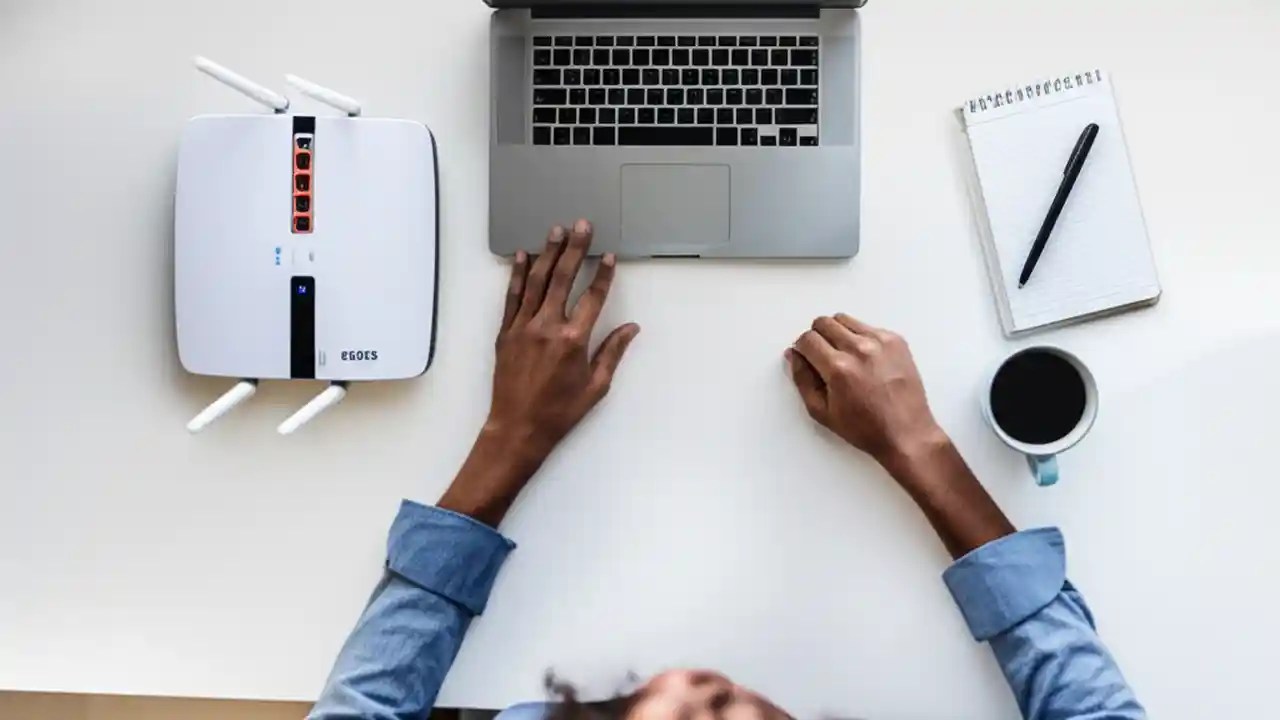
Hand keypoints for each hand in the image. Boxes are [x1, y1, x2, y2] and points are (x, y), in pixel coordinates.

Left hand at [489, 219, 640, 455]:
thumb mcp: (596, 386)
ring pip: (537, 282)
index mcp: (574, 341)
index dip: (603, 275)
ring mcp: (524, 328)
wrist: (518, 428)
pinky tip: (523, 256)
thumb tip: (631, 328)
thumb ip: (612, 352)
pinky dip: (518, 275)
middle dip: (574, 249)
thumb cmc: (560, 412)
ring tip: (556, 231)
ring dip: (547, 254)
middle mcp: (548, 328)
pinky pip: (512, 297)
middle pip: (563, 279)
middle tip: (582, 226)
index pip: (593, 298)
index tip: (609, 256)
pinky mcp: (506, 333)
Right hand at [786, 314, 946, 469]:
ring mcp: (880, 342)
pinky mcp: (896, 341)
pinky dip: (860, 338)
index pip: (807, 339)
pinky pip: (867, 327)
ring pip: (844, 320)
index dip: (802, 348)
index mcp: (838, 368)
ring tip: (844, 356)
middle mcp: (859, 349)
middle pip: (824, 323)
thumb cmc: (865, 428)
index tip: (807, 357)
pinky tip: (865, 359)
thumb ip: (802, 379)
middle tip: (823, 356)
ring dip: (837, 333)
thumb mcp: (822, 412)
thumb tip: (794, 355)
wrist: (906, 433)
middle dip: (817, 337)